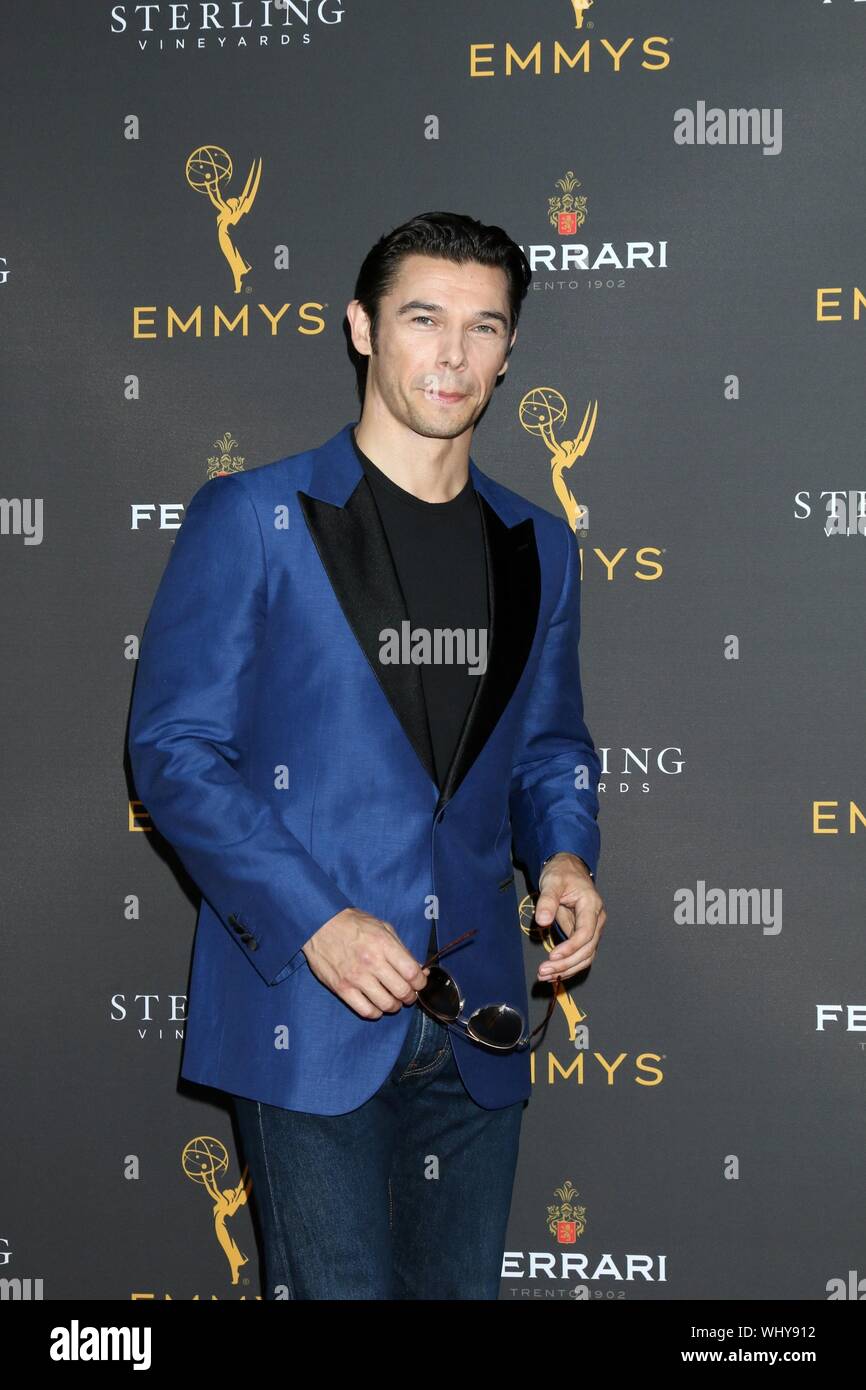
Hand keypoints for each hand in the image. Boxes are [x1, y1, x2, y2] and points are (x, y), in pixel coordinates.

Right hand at [303, 907, 429, 1019]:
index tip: (419, 982)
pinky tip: (376, 1005)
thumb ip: (402, 949)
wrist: (320, 924)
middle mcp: (371, 962)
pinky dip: (376, 1012)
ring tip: (392, 1000)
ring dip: (394, 1006)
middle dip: (410, 996)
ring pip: (386, 1004)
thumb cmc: (353, 924)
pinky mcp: (342, 989)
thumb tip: (420, 970)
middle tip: (408, 994)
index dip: (421, 982)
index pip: (412, 973)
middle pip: (402, 991)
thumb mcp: (383, 928)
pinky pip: (366, 1011)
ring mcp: (356, 977)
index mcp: (384, 945)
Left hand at [534, 853, 605, 982]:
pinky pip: (580, 956)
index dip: (571, 947)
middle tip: (544, 971)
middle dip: (566, 964)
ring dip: (566, 969)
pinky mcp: (583, 936)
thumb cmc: (562, 874)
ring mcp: (592, 930)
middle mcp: (596, 920)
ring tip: (544, 976)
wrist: (568, 870)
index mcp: (591, 906)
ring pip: (585, 957)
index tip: (553, 956)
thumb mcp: (552, 882)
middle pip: (587, 950)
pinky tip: (553, 973)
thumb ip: (548, 901)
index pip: (586, 933)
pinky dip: (567, 966)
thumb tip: (543, 921)